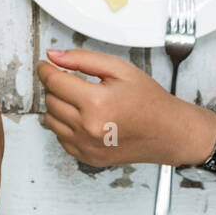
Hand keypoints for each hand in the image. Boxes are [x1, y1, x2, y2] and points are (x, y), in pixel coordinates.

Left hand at [36, 49, 215, 167]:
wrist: (169, 132)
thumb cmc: (149, 100)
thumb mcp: (118, 68)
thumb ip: (82, 58)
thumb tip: (53, 55)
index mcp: (96, 103)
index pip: (53, 81)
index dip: (46, 69)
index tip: (46, 64)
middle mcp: (88, 128)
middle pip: (50, 100)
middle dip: (56, 86)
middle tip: (71, 79)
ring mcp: (87, 146)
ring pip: (51, 120)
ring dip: (58, 106)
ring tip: (78, 98)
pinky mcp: (88, 158)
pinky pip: (60, 138)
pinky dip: (65, 125)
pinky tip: (82, 116)